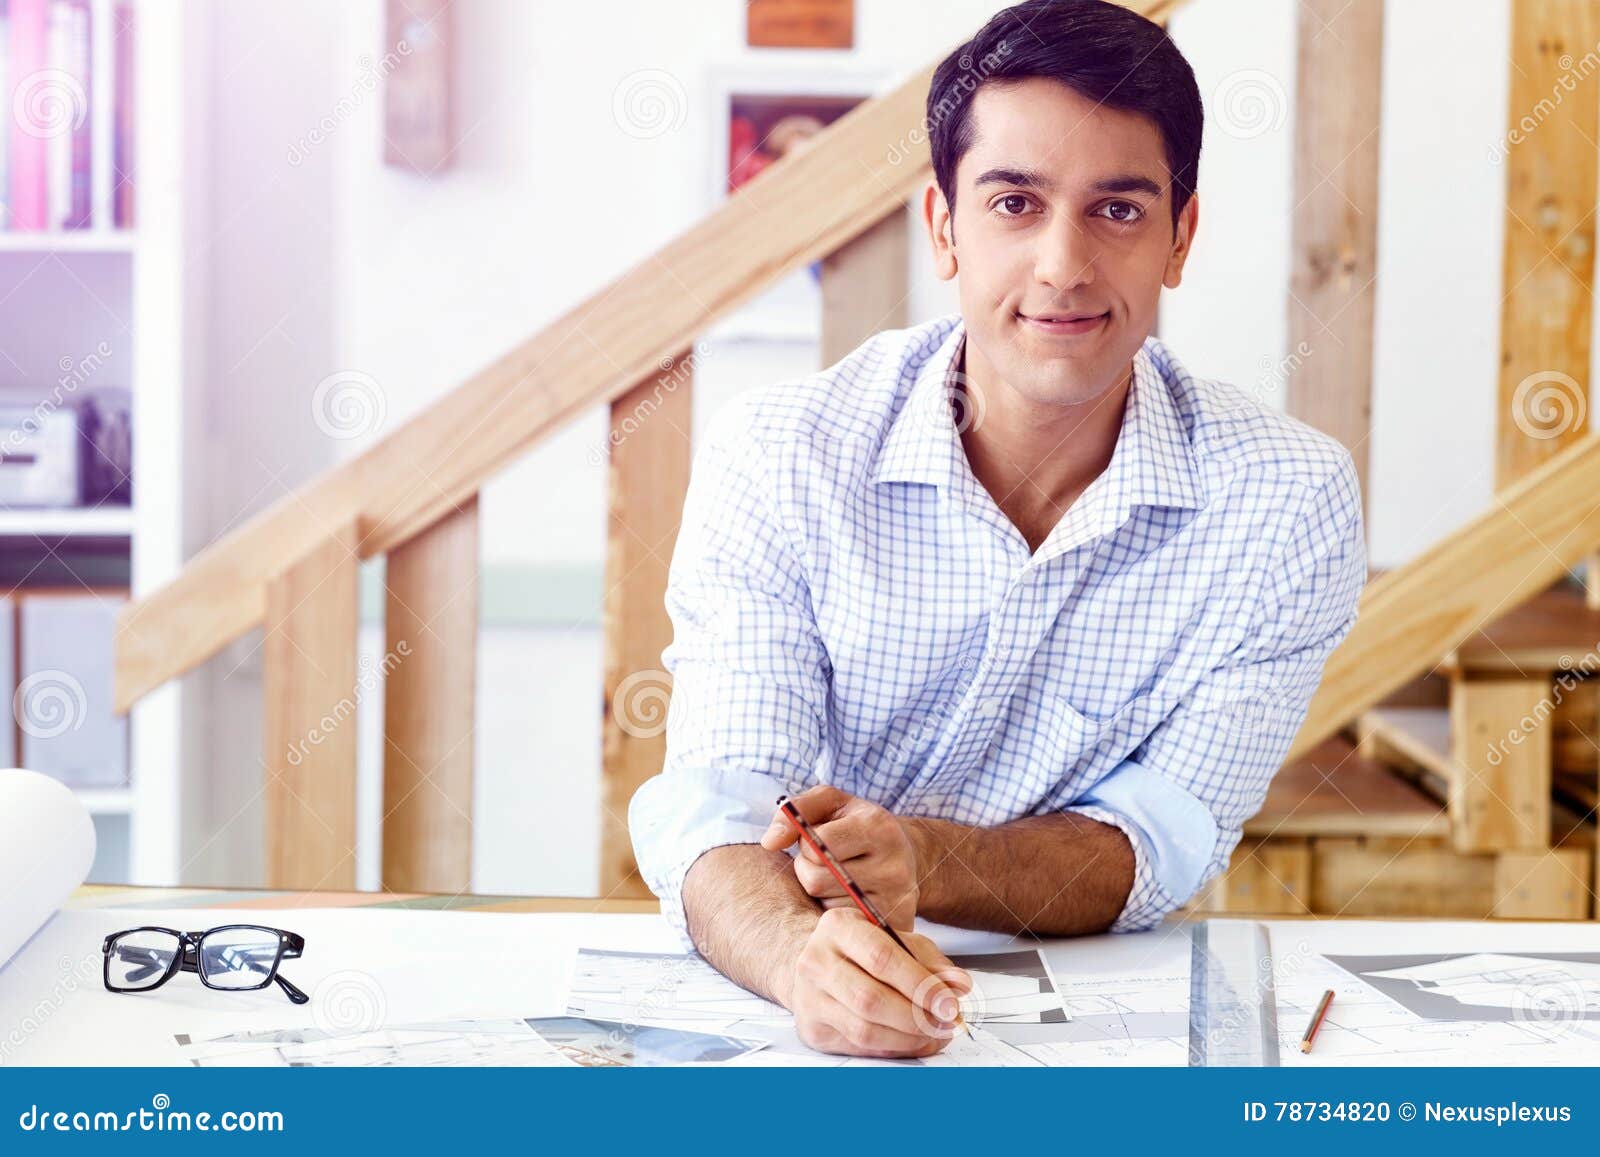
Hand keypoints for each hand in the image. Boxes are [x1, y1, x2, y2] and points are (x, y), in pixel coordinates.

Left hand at [761, 785, 921, 928]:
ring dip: (823, 895)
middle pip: (817, 880)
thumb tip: (769, 842)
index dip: (806, 845)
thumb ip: (795, 810)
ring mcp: (897, 901)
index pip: (818, 844)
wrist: (907, 854)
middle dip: (809, 871)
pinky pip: (843, 929)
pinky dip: (838, 916)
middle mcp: (894, 866)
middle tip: (826, 864)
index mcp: (879, 828)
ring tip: (842, 881)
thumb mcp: (830, 803)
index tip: (817, 842)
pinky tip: (849, 900)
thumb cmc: (858, 825)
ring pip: (827, 908)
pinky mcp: (896, 928)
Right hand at [782, 907, 972, 1057]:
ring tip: (934, 1034)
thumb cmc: (862, 949)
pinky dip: (893, 1048)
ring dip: (908, 1038)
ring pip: (863, 1029)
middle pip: (870, 999)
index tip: (949, 1003)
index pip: (882, 958)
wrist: (818, 963)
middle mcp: (816, 961)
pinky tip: (912, 1041)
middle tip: (945, 1023)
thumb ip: (930, 961)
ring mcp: (808, 997)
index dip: (920, 985)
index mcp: (839, 927)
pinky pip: (859, 1047)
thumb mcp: (897, 941)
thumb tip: (959, 984)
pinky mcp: (811, 1028)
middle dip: (916, 1017)